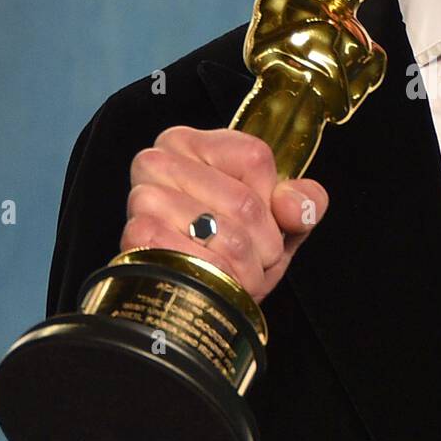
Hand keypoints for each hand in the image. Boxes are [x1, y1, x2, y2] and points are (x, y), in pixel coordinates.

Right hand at [120, 127, 327, 304]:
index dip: (271, 201)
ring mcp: (143, 198)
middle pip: (244, 203)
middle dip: (263, 245)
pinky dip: (217, 281)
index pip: (255, 158)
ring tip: (234, 272)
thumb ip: (303, 203)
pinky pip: (201, 261)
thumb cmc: (232, 251)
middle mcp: (159, 161)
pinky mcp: (137, 237)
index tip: (264, 219)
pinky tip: (210, 282)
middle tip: (253, 258)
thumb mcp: (279, 220)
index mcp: (193, 142)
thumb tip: (292, 205)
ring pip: (228, 237)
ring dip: (243, 269)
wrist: (194, 298)